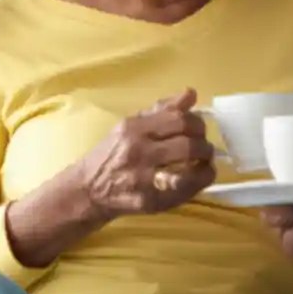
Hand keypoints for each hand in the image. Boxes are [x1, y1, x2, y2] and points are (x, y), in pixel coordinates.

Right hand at [74, 88, 216, 220]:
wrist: (87, 190)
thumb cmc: (112, 154)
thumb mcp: (131, 126)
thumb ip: (162, 110)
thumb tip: (191, 93)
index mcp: (135, 128)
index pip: (178, 119)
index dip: (197, 123)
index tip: (198, 129)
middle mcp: (138, 150)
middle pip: (187, 142)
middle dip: (203, 144)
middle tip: (204, 147)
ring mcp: (144, 177)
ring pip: (188, 164)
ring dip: (205, 162)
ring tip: (204, 161)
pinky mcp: (149, 200)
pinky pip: (184, 189)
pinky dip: (199, 181)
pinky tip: (200, 177)